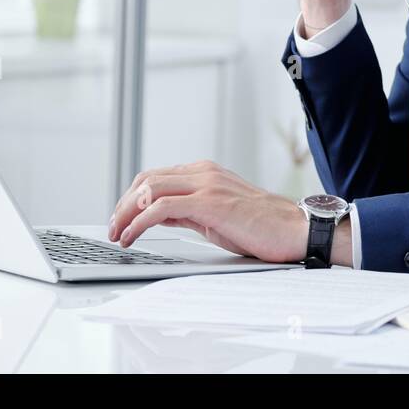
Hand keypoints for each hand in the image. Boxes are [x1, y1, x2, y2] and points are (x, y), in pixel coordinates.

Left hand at [107, 160, 346, 263]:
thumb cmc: (263, 226)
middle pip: (147, 179)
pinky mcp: (210, 202)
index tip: (120, 217)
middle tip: (112, 227)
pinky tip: (132, 236)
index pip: (156, 176)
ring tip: (117, 234)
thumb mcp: (217, 215)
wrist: (296, 230)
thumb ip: (189, 210)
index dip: (132, 196)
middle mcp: (204, 172)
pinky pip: (161, 207)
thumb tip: (160, 215)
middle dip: (123, 204)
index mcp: (206, 172)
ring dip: (125, 213)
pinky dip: (139, 222)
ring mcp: (207, 184)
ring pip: (149, 189)